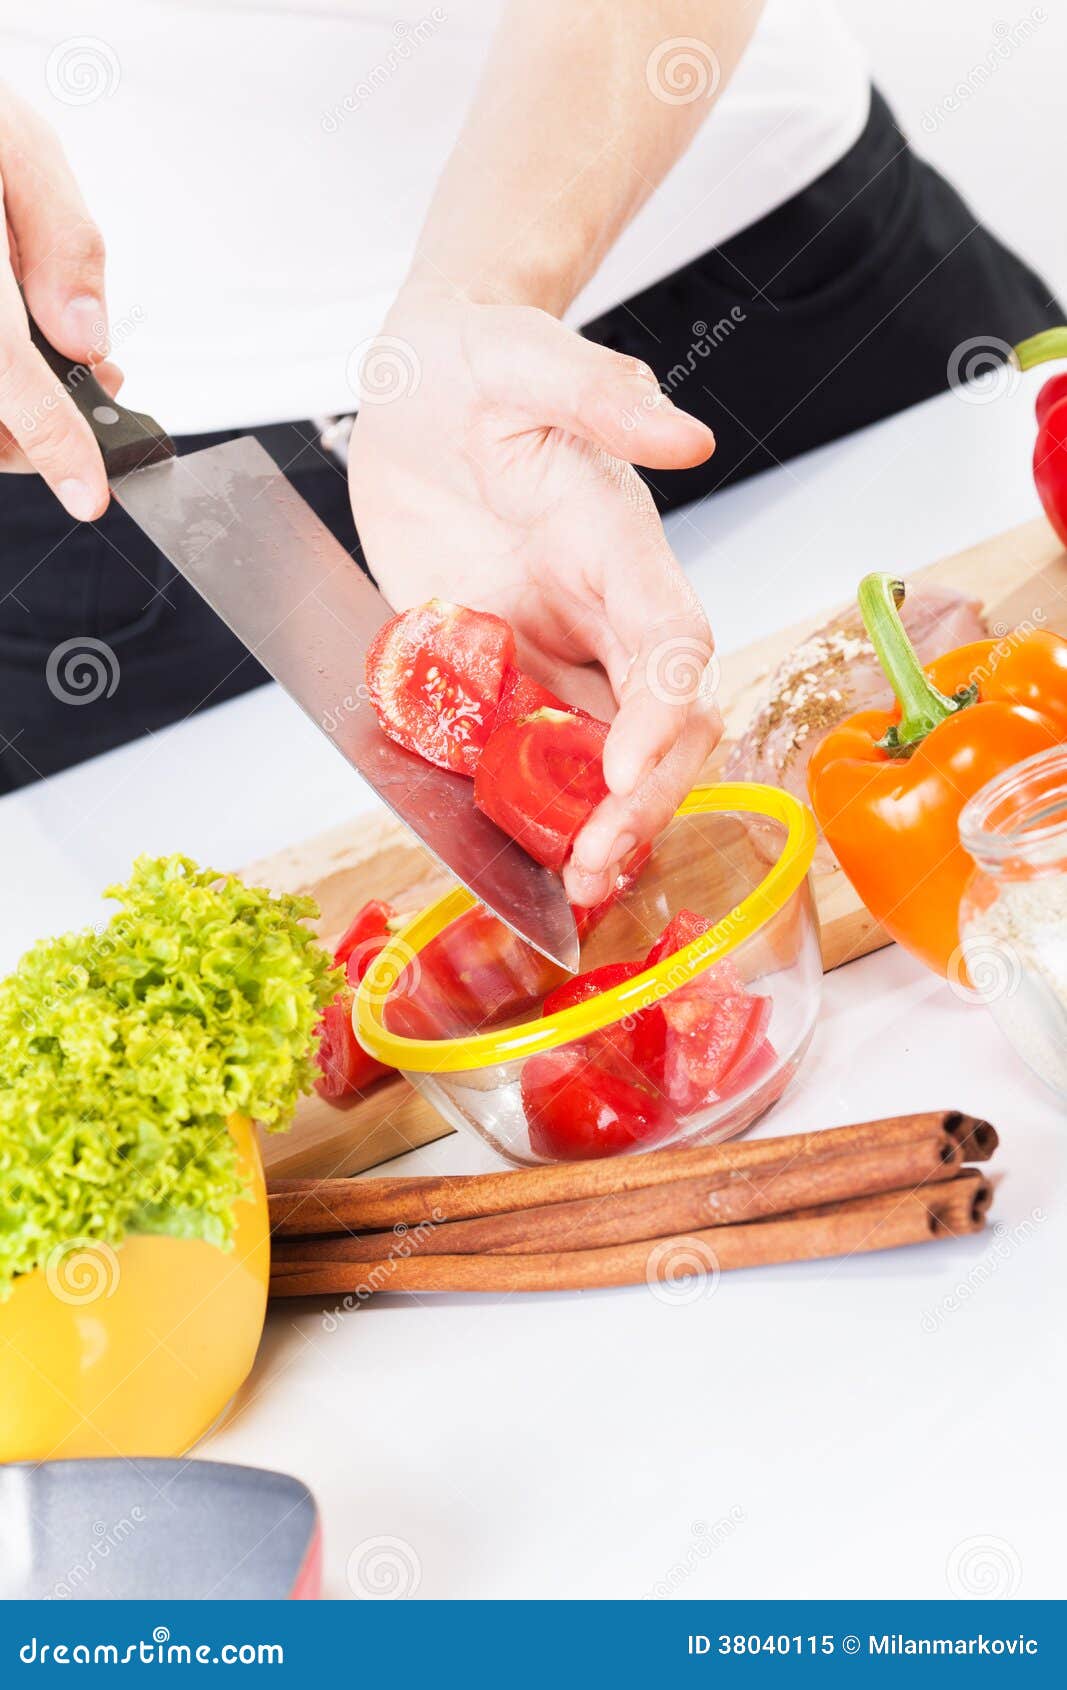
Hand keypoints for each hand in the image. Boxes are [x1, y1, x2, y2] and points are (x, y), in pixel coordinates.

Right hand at [0, 86, 118, 517]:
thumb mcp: (14, 141)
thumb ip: (61, 240)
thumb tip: (84, 337)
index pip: (3, 369)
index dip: (51, 442)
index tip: (88, 491)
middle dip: (39, 429)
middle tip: (99, 388)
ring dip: (13, 409)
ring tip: (61, 355)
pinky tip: (16, 338)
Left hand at [348, 285, 721, 905]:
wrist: (414, 385)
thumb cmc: (474, 359)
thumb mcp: (519, 355)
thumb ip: (595, 390)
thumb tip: (685, 437)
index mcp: (619, 541)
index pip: (670, 637)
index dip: (662, 708)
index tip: (625, 766)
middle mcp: (603, 609)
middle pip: (660, 721)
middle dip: (639, 797)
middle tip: (591, 864)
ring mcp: (555, 647)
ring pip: (603, 755)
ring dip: (596, 824)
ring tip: (568, 888)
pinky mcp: (500, 672)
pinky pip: (527, 752)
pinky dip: (529, 806)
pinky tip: (510, 855)